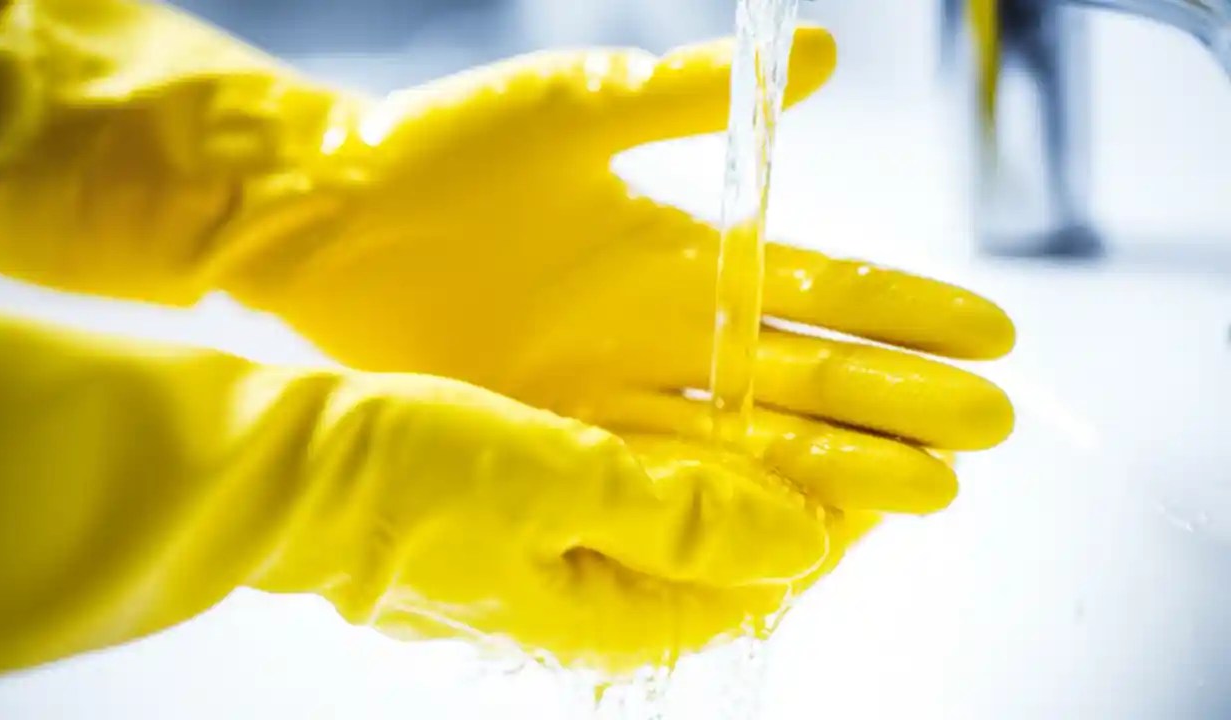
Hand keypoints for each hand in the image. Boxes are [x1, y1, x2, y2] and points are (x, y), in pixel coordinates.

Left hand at [211, 27, 1013, 516]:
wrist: (332, 216)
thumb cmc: (445, 151)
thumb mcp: (585, 108)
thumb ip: (696, 98)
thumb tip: (822, 56)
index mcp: (684, 252)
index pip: (818, 290)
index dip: (904, 312)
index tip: (991, 334)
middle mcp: (664, 332)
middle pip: (801, 377)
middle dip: (897, 405)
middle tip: (988, 433)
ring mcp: (613, 392)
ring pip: (745, 439)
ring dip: (836, 465)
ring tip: (926, 493)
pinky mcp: (555, 435)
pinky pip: (658, 475)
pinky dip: (726, 499)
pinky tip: (796, 523)